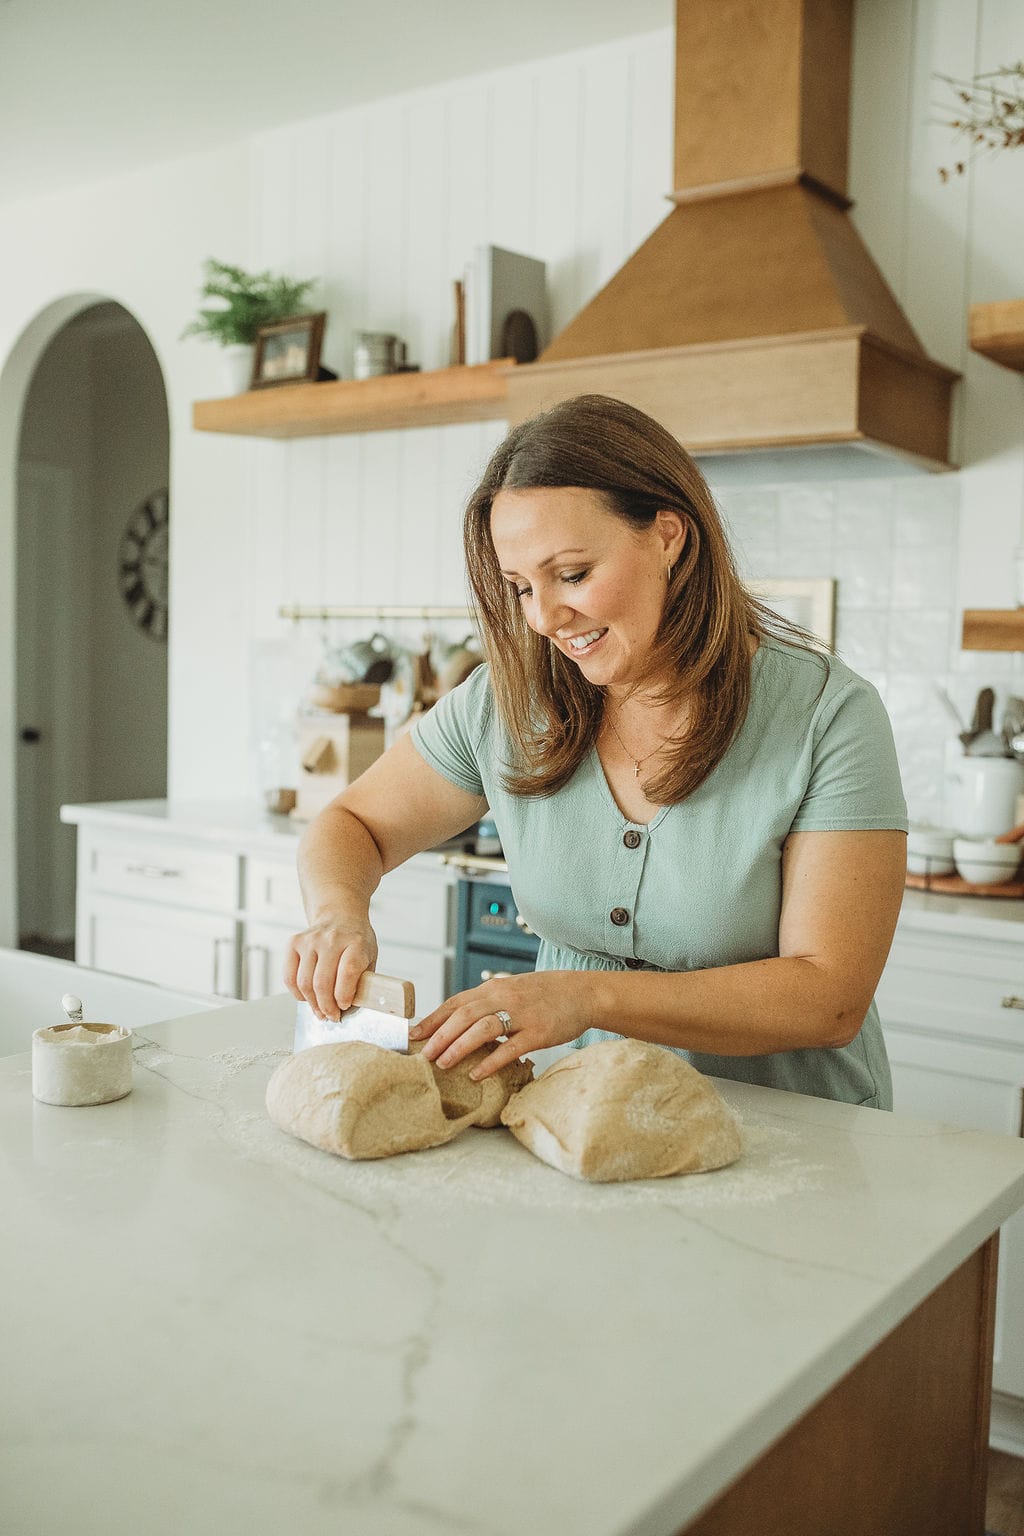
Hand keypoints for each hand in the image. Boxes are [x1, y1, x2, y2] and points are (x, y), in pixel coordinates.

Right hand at [284, 915, 377, 1019]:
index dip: (343, 995)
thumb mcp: (369, 958)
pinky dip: (297, 993)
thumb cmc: (356, 942)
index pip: (347, 972)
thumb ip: (362, 981)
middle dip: (326, 1007)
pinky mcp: (294, 943)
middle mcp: (332, 939)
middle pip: (322, 982)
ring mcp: (310, 940)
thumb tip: (350, 1009)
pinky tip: (307, 997)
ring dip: (312, 1003)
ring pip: (304, 983)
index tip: (344, 1007)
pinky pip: (289, 977)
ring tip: (320, 1010)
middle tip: (331, 1016)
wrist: (340, 916)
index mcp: (356, 943)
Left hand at [410, 971, 588, 1079]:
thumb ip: (486, 1003)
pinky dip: (490, 1062)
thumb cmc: (543, 994)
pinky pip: (509, 1048)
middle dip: (440, 1035)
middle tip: (423, 1055)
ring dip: (458, 1046)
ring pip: (482, 1029)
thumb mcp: (511, 990)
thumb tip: (456, 1022)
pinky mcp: (538, 1033)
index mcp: (494, 989)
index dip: (433, 1018)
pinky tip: (475, 1074)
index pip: (456, 1002)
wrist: (581, 992)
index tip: (413, 1034)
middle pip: (464, 1015)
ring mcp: (522, 1015)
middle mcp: (504, 998)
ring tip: (442, 1064)